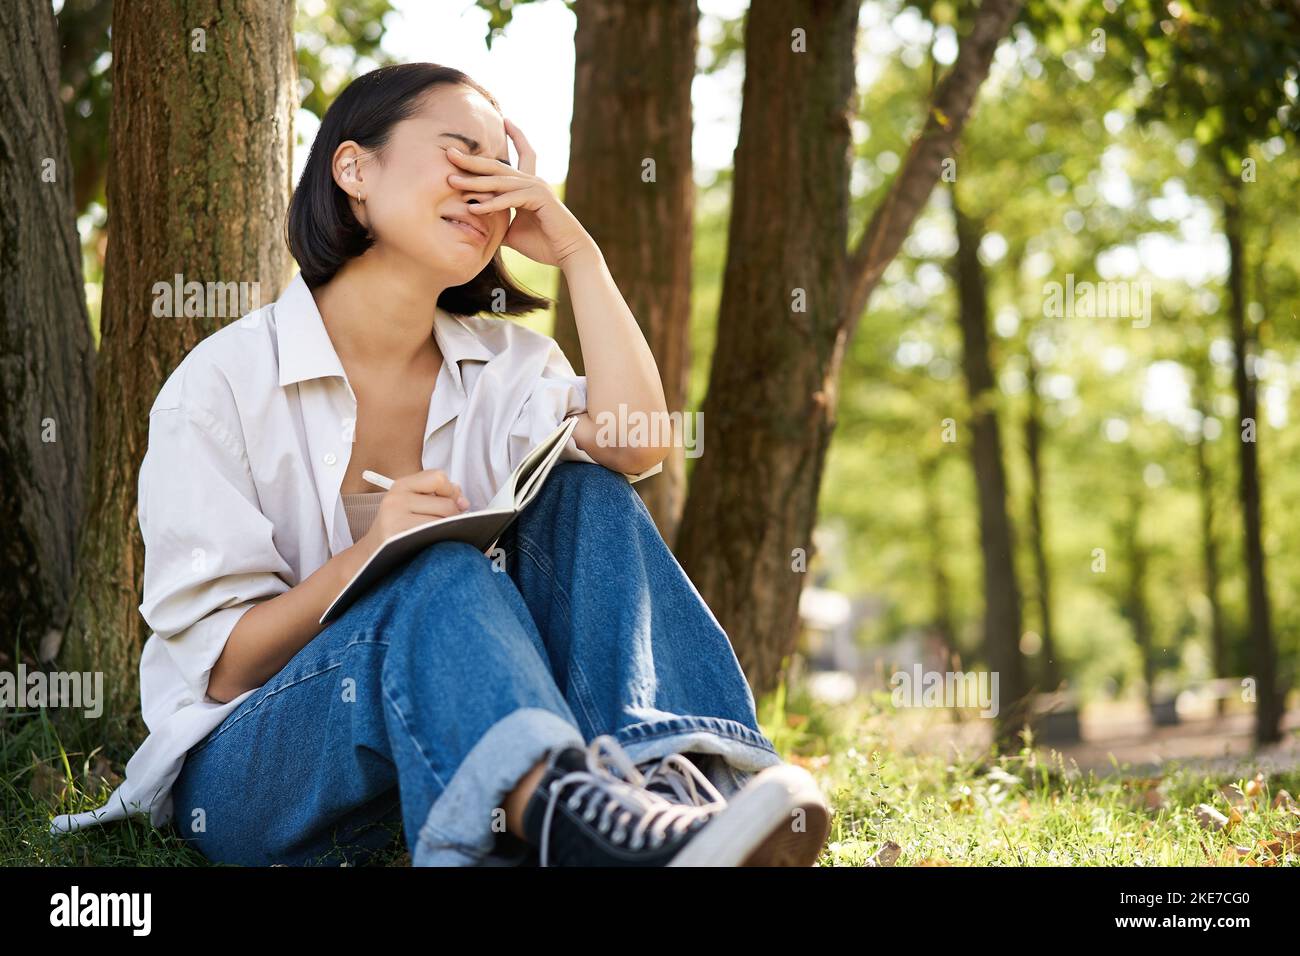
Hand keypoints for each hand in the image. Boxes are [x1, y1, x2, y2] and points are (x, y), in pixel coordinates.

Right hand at [359, 469, 469, 555]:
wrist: (372, 552)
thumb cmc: (399, 528)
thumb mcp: (413, 504)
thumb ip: (439, 495)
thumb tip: (463, 501)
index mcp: (402, 486)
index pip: (438, 477)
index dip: (451, 491)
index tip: (452, 503)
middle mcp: (396, 499)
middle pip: (446, 504)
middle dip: (454, 516)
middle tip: (448, 525)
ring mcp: (395, 518)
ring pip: (442, 522)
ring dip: (448, 530)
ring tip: (438, 535)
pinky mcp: (397, 537)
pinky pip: (433, 536)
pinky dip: (440, 541)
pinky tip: (432, 543)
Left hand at [447, 117, 592, 266]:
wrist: (568, 254)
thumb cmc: (543, 244)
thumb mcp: (511, 231)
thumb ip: (496, 223)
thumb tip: (477, 226)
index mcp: (529, 185)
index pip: (523, 154)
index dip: (516, 136)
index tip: (505, 120)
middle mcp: (533, 181)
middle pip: (498, 165)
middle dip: (472, 159)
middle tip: (449, 152)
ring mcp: (537, 188)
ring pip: (500, 181)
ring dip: (474, 182)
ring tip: (451, 181)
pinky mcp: (540, 199)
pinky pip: (510, 200)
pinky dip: (492, 204)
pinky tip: (474, 209)